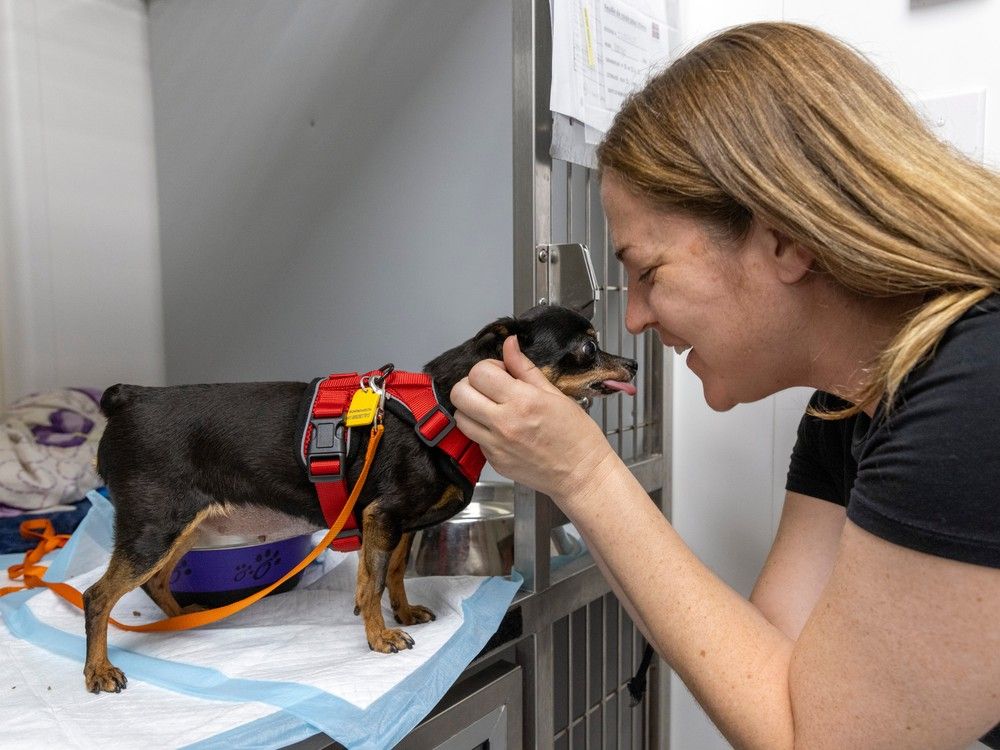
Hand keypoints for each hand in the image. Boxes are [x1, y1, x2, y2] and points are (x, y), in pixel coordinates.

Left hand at [451, 336, 615, 502]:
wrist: (581, 474)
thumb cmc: (576, 436)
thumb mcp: (555, 394)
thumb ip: (525, 368)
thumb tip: (510, 345)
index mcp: (522, 401)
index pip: (479, 372)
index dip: (488, 368)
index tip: (500, 373)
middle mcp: (504, 423)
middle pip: (460, 393)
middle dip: (471, 384)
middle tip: (489, 388)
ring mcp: (496, 445)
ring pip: (460, 417)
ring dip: (471, 408)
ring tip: (492, 408)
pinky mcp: (493, 461)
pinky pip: (474, 438)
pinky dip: (482, 430)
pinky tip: (501, 428)